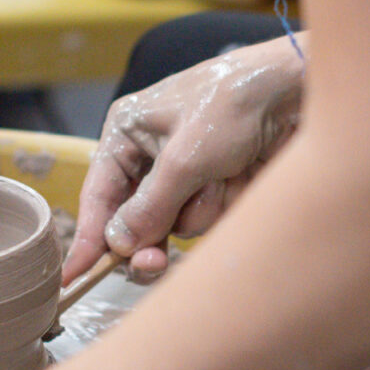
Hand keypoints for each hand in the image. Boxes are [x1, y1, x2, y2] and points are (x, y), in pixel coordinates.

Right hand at [63, 33, 304, 284]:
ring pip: (172, 226)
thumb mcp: (185, 158)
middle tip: (156, 263)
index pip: (97, 196)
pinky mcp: (213, 187)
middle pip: (133, 222)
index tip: (74, 277)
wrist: (295, 92)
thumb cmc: (233, 104)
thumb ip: (149, 207)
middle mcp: (148, 156)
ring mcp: (183, 175)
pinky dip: (220, 206)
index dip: (87, 239)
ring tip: (221, 178)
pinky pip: (204, 220)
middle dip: (148, 239)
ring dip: (197, 211)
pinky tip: (238, 178)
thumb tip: (118, 245)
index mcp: (127, 134)